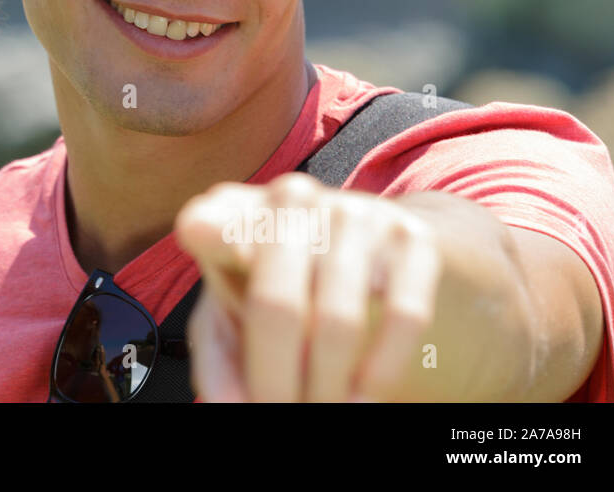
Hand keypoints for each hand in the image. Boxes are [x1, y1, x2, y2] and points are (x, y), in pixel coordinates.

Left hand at [174, 172, 441, 401]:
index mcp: (231, 216)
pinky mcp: (411, 238)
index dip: (210, 231)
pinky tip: (361, 397)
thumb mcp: (233, 321)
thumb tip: (229, 408)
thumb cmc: (276, 290)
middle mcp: (291, 200)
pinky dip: (379, 373)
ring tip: (321, 410)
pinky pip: (402, 317)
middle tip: (278, 412)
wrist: (370, 255)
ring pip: (338, 323)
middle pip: (275, 304)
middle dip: (275, 382)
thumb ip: (219, 364)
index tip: (202, 237)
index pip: (212, 216)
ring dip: (327, 389)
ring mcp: (354, 214)